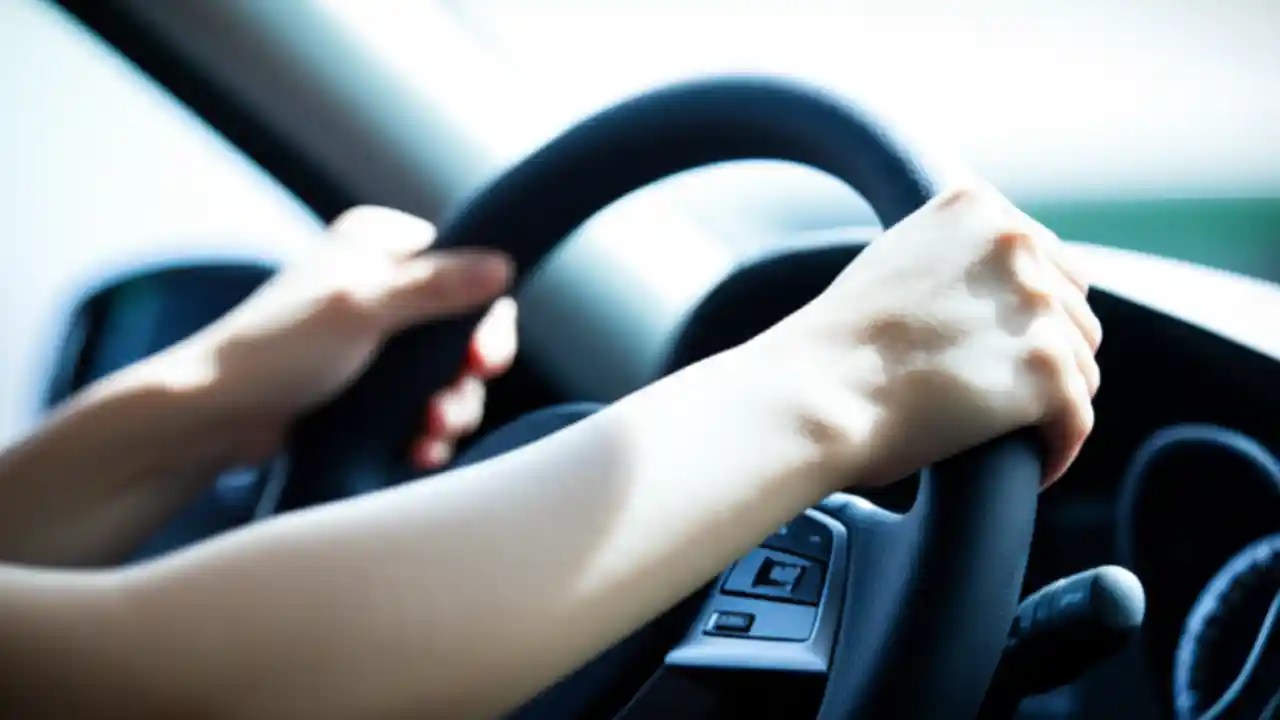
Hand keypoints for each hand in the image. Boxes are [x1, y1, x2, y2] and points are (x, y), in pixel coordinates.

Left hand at [176, 206, 516, 468]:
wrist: (215, 418)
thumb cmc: (277, 351)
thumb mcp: (362, 309)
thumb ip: (437, 288)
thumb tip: (504, 266)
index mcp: (379, 244)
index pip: (465, 269)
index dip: (484, 319)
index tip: (479, 361)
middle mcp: (383, 283)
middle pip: (463, 329)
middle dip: (463, 379)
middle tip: (447, 411)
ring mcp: (377, 338)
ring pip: (447, 374)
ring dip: (448, 412)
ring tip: (428, 440)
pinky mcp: (370, 385)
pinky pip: (420, 403)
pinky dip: (426, 430)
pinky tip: (418, 453)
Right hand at [749, 181, 1099, 487]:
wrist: (816, 394)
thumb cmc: (836, 346)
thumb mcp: (897, 261)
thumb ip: (956, 256)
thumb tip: (996, 289)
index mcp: (976, 206)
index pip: (1049, 259)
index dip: (1031, 313)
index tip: (1006, 349)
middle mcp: (1015, 242)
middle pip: (1075, 310)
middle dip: (1048, 355)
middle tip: (1006, 393)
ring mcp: (1036, 306)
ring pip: (1083, 367)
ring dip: (1053, 404)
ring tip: (1014, 432)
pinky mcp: (1047, 370)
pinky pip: (1077, 421)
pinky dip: (1058, 450)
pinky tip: (1034, 468)